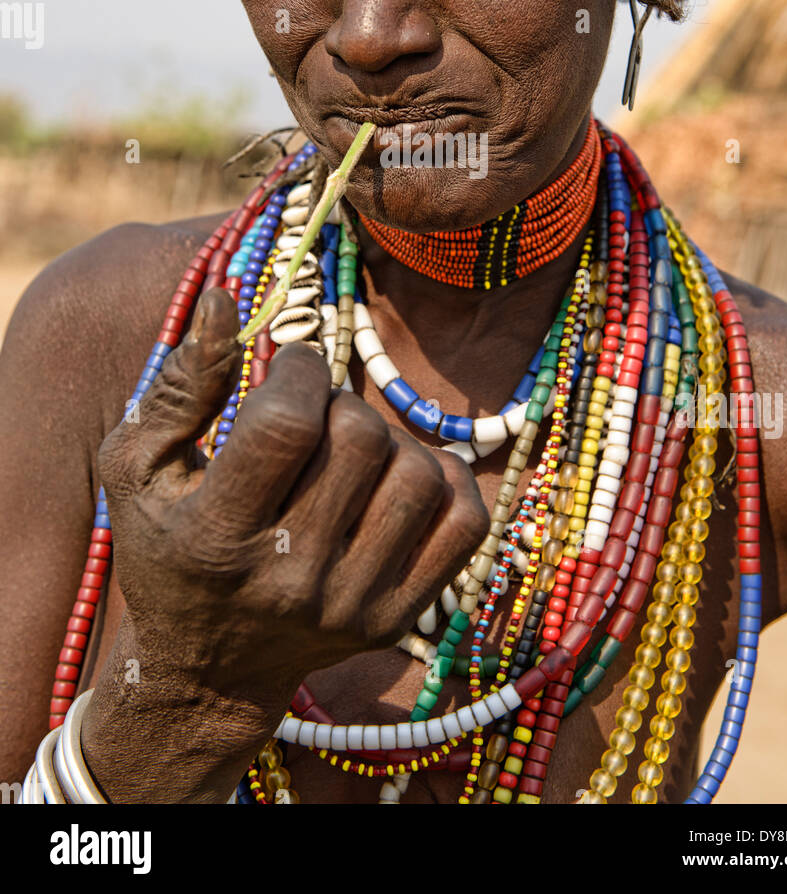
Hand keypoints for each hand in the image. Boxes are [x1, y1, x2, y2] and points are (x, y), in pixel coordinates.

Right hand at [96, 286, 488, 730]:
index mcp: (215, 541)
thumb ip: (181, 384)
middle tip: (311, 416)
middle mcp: (289, 581)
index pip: (288, 424)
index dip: (298, 369)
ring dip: (388, 439)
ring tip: (348, 451)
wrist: (207, 671)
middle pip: (360, 440)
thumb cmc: (166, 548)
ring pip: (418, 474)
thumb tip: (225, 298)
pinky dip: (442, 479)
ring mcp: (352, 606)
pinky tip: (394, 478)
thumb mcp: (139, 469)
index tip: (289, 367)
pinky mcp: (398, 619)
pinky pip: (464, 520)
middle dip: (337, 401)